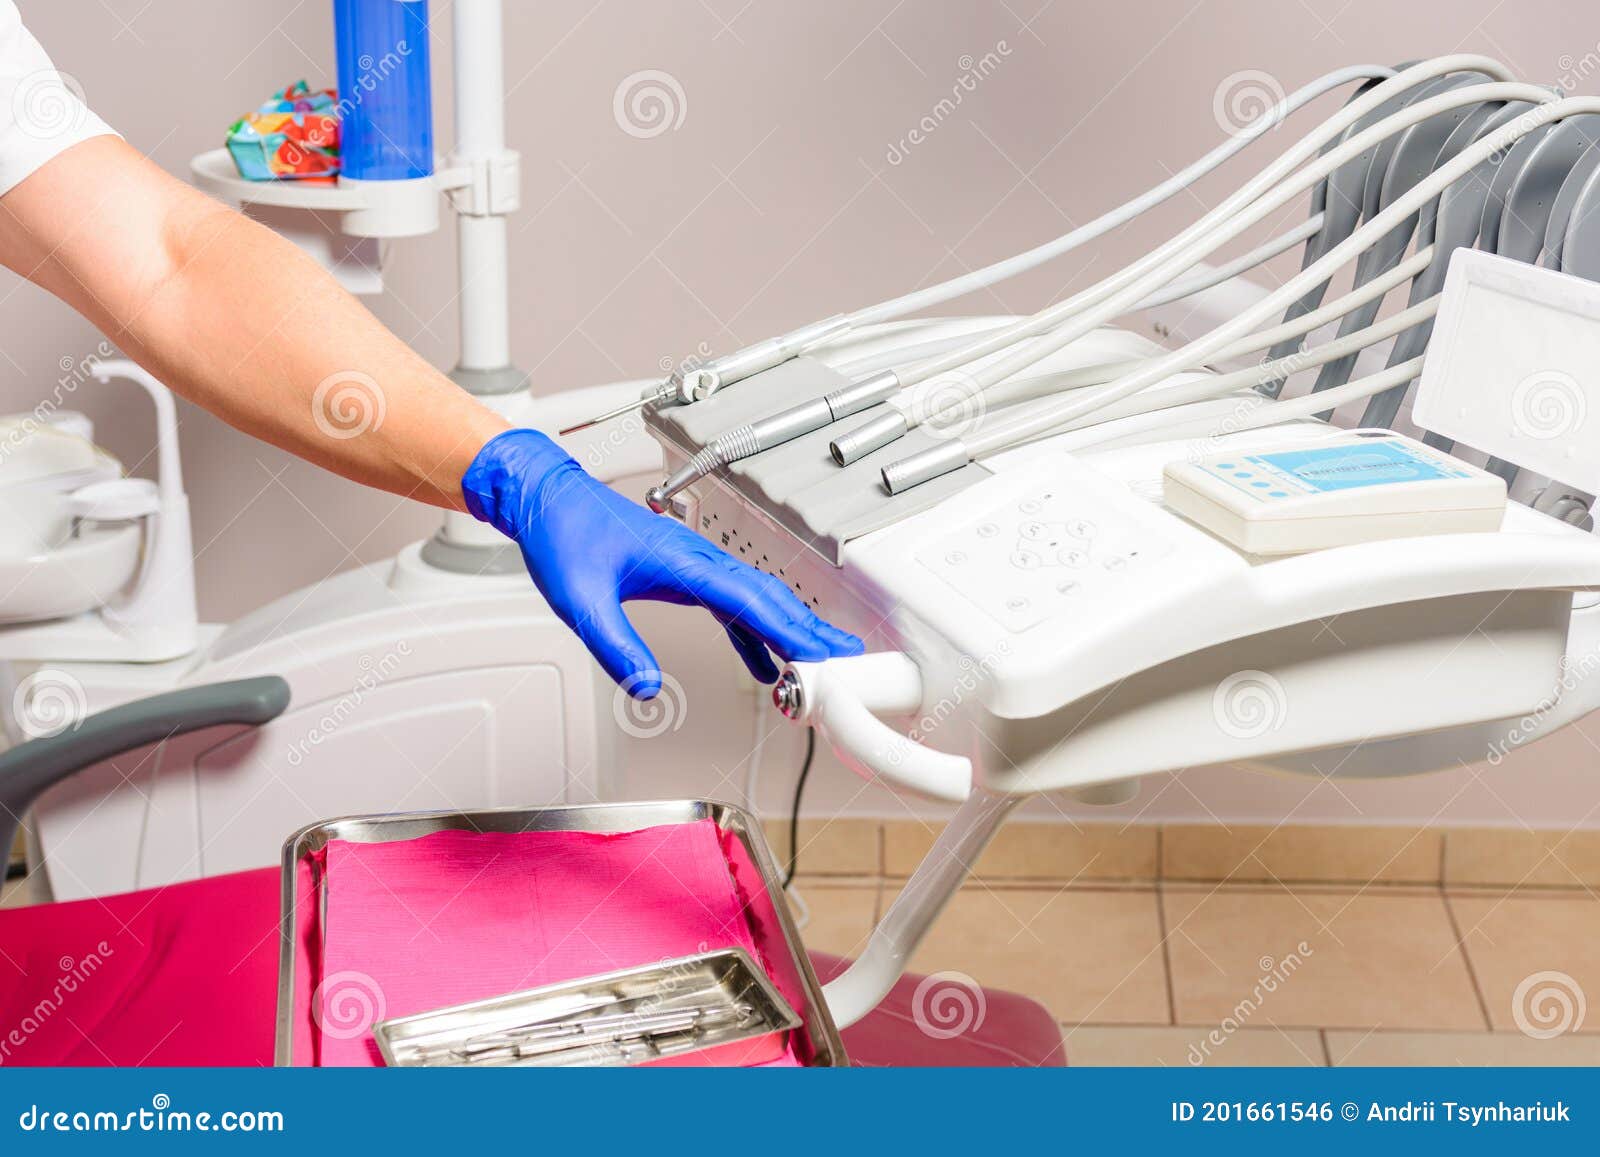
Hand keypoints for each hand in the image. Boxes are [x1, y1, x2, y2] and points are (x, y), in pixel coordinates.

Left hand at [462, 429, 863, 697]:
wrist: (546, 499)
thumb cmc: (562, 534)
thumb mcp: (580, 600)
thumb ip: (615, 647)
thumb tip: (646, 688)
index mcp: (686, 563)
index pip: (754, 603)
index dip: (795, 633)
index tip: (826, 657)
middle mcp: (701, 560)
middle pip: (772, 600)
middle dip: (812, 633)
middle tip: (850, 664)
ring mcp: (697, 565)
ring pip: (758, 601)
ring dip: (791, 632)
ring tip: (821, 665)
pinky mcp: (686, 572)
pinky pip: (734, 606)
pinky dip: (756, 633)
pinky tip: (763, 662)